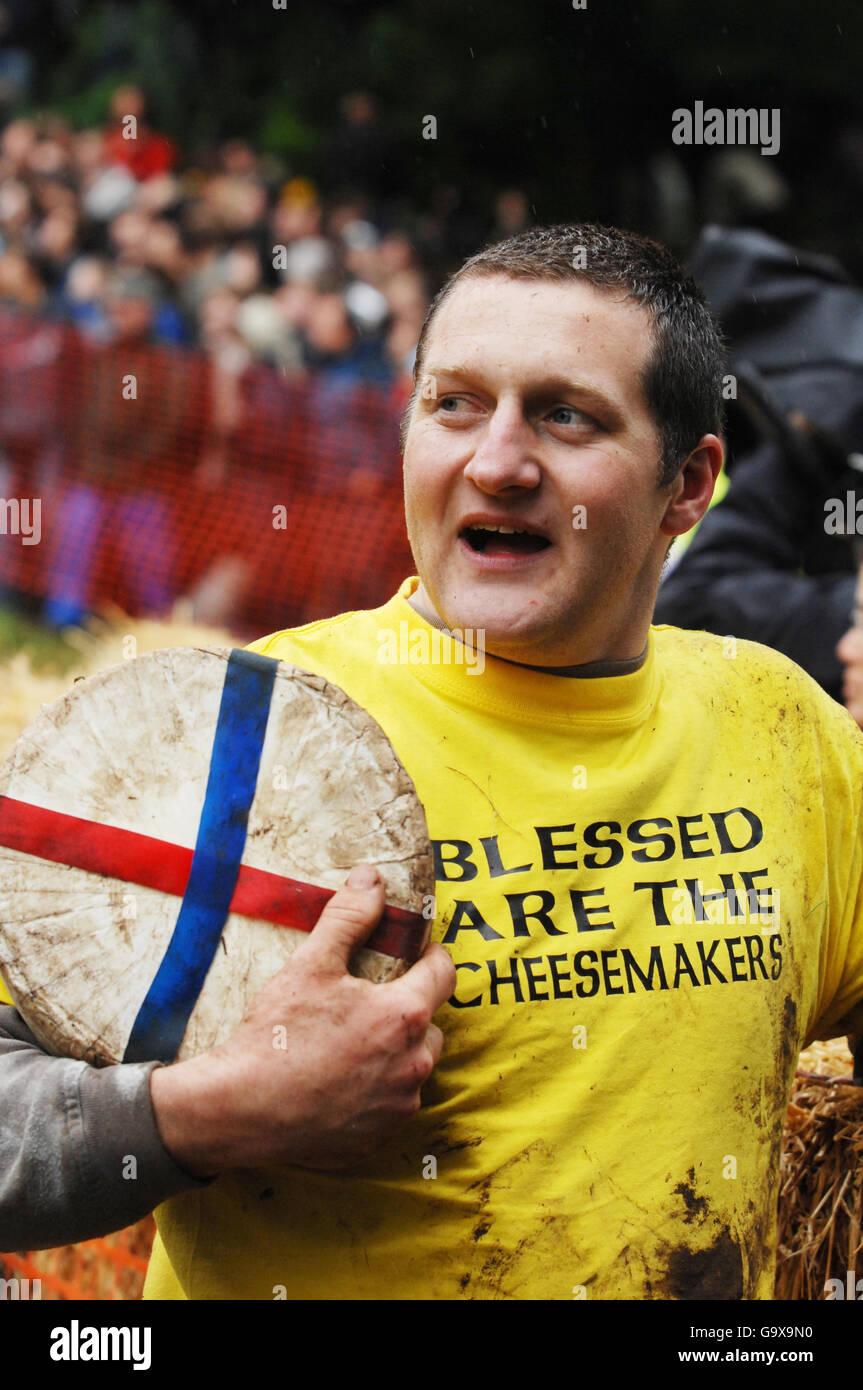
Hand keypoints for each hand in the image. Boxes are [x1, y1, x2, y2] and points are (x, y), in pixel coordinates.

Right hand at [149, 864, 454, 1176]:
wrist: (240, 1108)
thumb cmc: (277, 1034)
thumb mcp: (311, 963)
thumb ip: (348, 917)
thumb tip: (371, 879)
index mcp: (404, 1016)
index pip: (444, 973)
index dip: (428, 957)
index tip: (411, 954)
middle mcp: (413, 1065)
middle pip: (430, 1023)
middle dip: (406, 1009)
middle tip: (365, 1003)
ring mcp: (398, 1107)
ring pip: (412, 1067)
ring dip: (393, 1053)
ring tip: (348, 1043)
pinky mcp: (378, 1138)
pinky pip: (390, 1105)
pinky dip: (373, 1091)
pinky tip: (337, 1081)